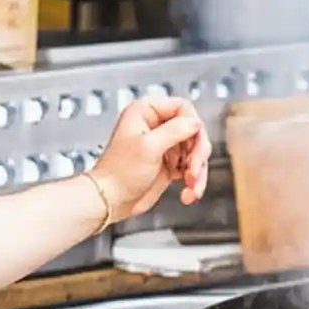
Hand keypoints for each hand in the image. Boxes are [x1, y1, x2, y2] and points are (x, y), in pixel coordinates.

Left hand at [89, 97, 211, 220]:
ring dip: (197, 171)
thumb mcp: (149, 147)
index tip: (195, 142)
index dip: (192, 124)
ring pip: (195, 151)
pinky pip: (192, 168)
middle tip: (193, 170)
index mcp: (146, 113)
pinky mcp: (170, 164)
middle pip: (193, 130)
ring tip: (191, 186)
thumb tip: (196, 122)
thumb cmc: (119, 173)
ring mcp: (164, 146)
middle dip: (197, 153)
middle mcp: (156, 126)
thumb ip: (175, 130)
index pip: (182, 107)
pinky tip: (188, 193)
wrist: (110, 200)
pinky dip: (194, 181)